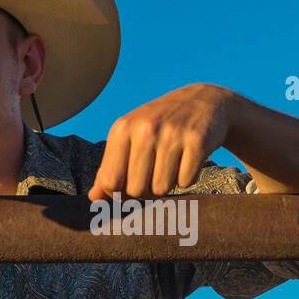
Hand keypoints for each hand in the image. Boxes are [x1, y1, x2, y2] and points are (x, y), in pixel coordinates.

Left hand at [89, 83, 232, 199]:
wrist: (204, 101)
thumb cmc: (160, 125)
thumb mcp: (130, 138)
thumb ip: (110, 168)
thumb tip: (94, 198)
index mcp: (123, 128)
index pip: (110, 182)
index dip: (120, 192)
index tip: (131, 184)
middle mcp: (145, 128)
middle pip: (136, 189)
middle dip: (147, 190)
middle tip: (155, 173)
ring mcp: (172, 134)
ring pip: (162, 189)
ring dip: (168, 184)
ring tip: (172, 164)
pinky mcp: (197, 141)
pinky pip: (186, 182)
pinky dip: (188, 178)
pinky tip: (188, 159)